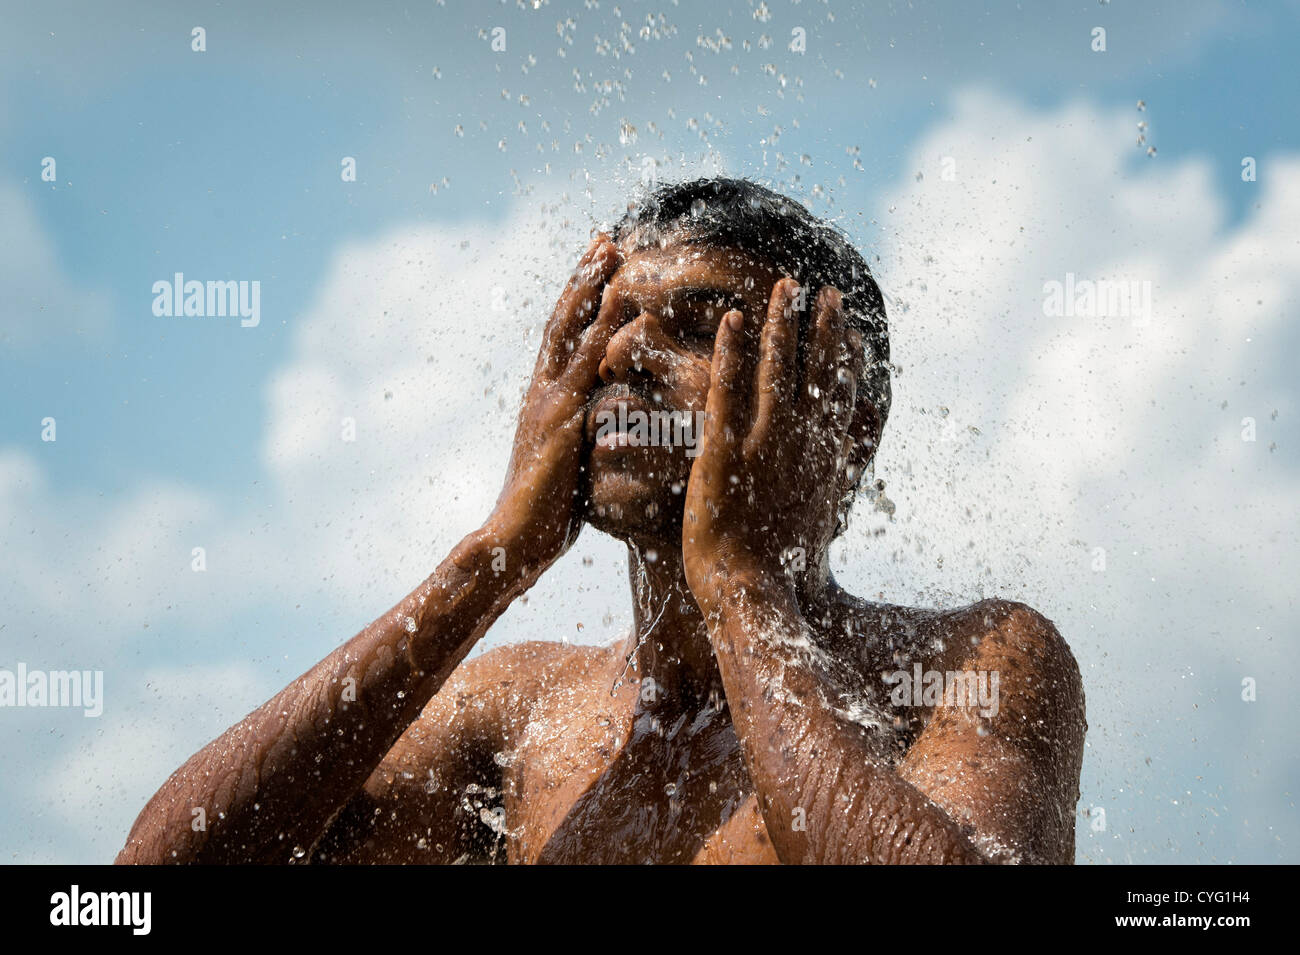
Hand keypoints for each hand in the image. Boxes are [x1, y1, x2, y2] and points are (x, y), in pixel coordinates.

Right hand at [486, 235, 621, 574]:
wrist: (511, 542)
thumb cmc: (543, 518)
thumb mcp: (565, 470)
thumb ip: (582, 443)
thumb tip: (602, 434)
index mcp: (542, 402)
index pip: (561, 340)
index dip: (578, 303)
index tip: (596, 268)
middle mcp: (540, 393)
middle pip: (561, 322)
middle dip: (583, 279)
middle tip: (605, 239)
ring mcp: (548, 403)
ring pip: (569, 332)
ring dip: (590, 289)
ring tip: (609, 251)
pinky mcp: (560, 421)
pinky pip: (585, 366)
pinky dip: (602, 332)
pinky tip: (621, 307)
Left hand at [682, 278, 863, 608]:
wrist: (756, 597)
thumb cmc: (783, 579)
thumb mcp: (817, 537)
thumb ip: (824, 508)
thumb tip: (832, 501)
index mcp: (823, 466)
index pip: (839, 402)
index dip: (844, 363)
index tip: (850, 332)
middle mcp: (802, 449)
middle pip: (816, 376)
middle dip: (820, 330)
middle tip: (823, 292)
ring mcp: (765, 447)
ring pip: (778, 372)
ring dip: (783, 325)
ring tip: (784, 287)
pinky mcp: (726, 452)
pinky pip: (729, 390)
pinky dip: (732, 352)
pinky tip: (733, 320)